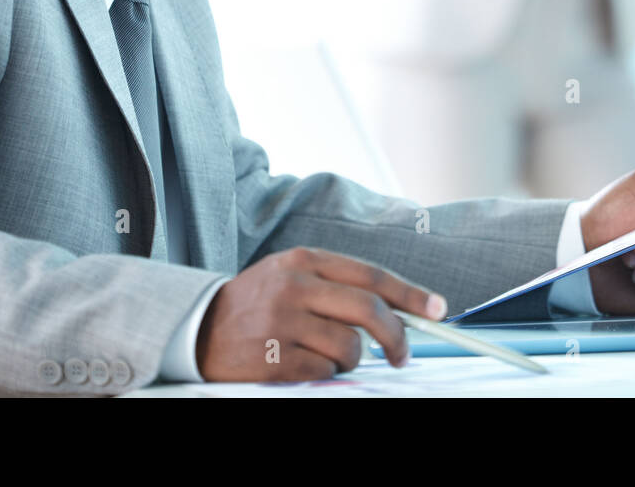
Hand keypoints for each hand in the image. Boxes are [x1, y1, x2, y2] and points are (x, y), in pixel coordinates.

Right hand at [197, 247, 445, 380]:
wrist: (197, 329)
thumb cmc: (257, 303)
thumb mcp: (291, 276)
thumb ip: (338, 286)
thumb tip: (397, 311)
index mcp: (304, 261)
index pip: (371, 276)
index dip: (410, 295)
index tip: (437, 309)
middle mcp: (294, 287)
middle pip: (369, 310)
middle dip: (397, 337)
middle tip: (402, 355)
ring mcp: (282, 323)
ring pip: (349, 347)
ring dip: (349, 359)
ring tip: (324, 354)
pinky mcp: (273, 360)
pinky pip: (324, 372)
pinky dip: (324, 373)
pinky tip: (301, 364)